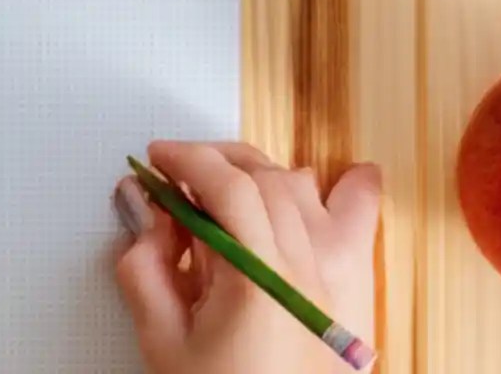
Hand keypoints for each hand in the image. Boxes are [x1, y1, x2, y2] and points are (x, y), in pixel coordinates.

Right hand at [114, 142, 380, 373]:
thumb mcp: (165, 342)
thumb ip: (145, 269)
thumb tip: (141, 211)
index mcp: (258, 279)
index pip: (226, 185)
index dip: (186, 159)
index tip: (158, 158)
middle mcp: (307, 268)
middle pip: (263, 176)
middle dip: (213, 162)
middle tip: (177, 174)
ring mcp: (338, 275)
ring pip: (304, 186)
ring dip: (260, 173)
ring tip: (227, 190)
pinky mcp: (355, 288)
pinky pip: (359, 214)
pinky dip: (345, 188)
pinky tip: (328, 181)